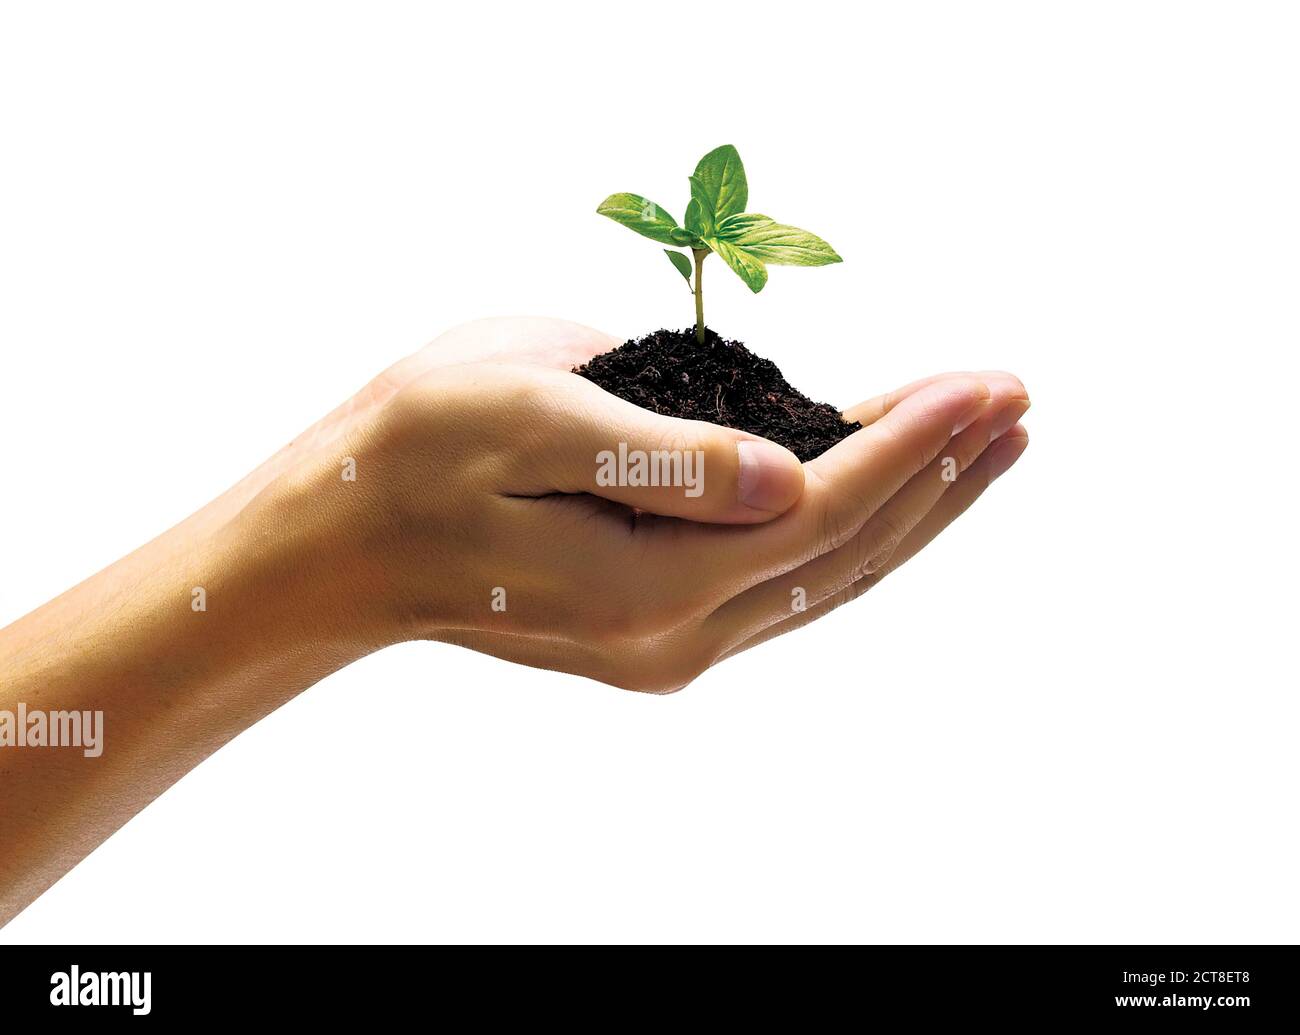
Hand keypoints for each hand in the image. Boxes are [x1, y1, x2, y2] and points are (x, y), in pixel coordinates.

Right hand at [242, 318, 1029, 691]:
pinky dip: (852, 532)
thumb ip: (667, 456)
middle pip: (848, 554)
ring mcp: (670, 645)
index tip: (986, 385)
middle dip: (940, 477)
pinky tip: (887, 493)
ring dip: (913, 510)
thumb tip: (792, 476)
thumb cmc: (414, 456)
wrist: (340, 541)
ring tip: (985, 446)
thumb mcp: (527, 417)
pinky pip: (785, 583)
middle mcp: (675, 637)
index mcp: (650, 585)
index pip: (822, 509)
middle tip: (1016, 405)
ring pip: (828, 576)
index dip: (911, 445)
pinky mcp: (658, 631)